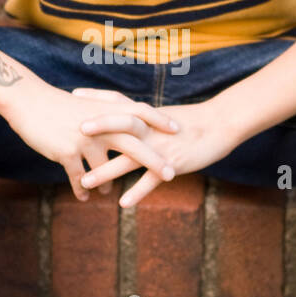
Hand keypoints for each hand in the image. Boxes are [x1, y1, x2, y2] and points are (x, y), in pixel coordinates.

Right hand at [0, 80, 181, 203]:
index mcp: (106, 109)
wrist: (28, 101)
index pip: (140, 112)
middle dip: (154, 161)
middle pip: (134, 145)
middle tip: (171, 175)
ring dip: (107, 183)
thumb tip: (121, 126)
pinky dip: (82, 189)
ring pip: (105, 169)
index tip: (177, 130)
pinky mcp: (67, 153)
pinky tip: (83, 197)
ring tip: (107, 193)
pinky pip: (79, 178)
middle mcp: (101, 124)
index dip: (159, 120)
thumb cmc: (57, 104)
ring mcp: (85, 140)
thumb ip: (105, 115)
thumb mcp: (85, 104)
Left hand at [73, 88, 242, 207]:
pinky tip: (123, 203)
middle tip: (74, 132)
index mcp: (147, 116)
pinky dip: (138, 192)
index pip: (118, 101)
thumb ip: (143, 119)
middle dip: (98, 128)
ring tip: (85, 182)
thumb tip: (126, 120)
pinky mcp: (172, 164)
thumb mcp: (164, 117)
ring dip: (106, 171)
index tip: (74, 93)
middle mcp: (150, 129)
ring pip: (129, 158)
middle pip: (121, 124)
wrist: (221, 125)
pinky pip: (152, 180)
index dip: (97, 97)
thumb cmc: (193, 121)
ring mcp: (160, 147)